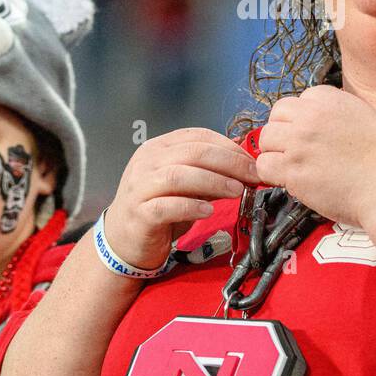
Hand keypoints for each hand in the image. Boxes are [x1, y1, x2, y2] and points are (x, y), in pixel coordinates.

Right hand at [104, 128, 261, 270]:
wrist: (123, 239)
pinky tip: (208, 211)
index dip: (229, 147)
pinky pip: (165, 206)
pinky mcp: (138, 213)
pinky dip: (190, 206)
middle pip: (192, 152)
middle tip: (253, 176)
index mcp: (159, 147)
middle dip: (229, 163)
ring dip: (213, 182)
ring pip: (179, 175)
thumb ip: (208, 171)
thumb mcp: (185, 183)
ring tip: (237, 191)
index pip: (198, 136)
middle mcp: (147, 161)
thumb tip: (244, 163)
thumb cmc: (159, 207)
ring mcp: (140, 186)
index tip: (252, 162)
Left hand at [255, 85, 375, 226]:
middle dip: (282, 134)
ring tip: (292, 167)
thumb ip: (334, 115)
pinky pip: (265, 167)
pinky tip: (292, 181)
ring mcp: (299, 142)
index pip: (296, 102)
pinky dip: (273, 176)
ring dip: (275, 153)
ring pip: (265, 139)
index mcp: (329, 98)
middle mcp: (311, 116)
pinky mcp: (293, 170)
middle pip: (276, 117)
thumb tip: (314, 124)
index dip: (300, 121)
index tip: (308, 136)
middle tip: (295, 152)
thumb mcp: (363, 117)